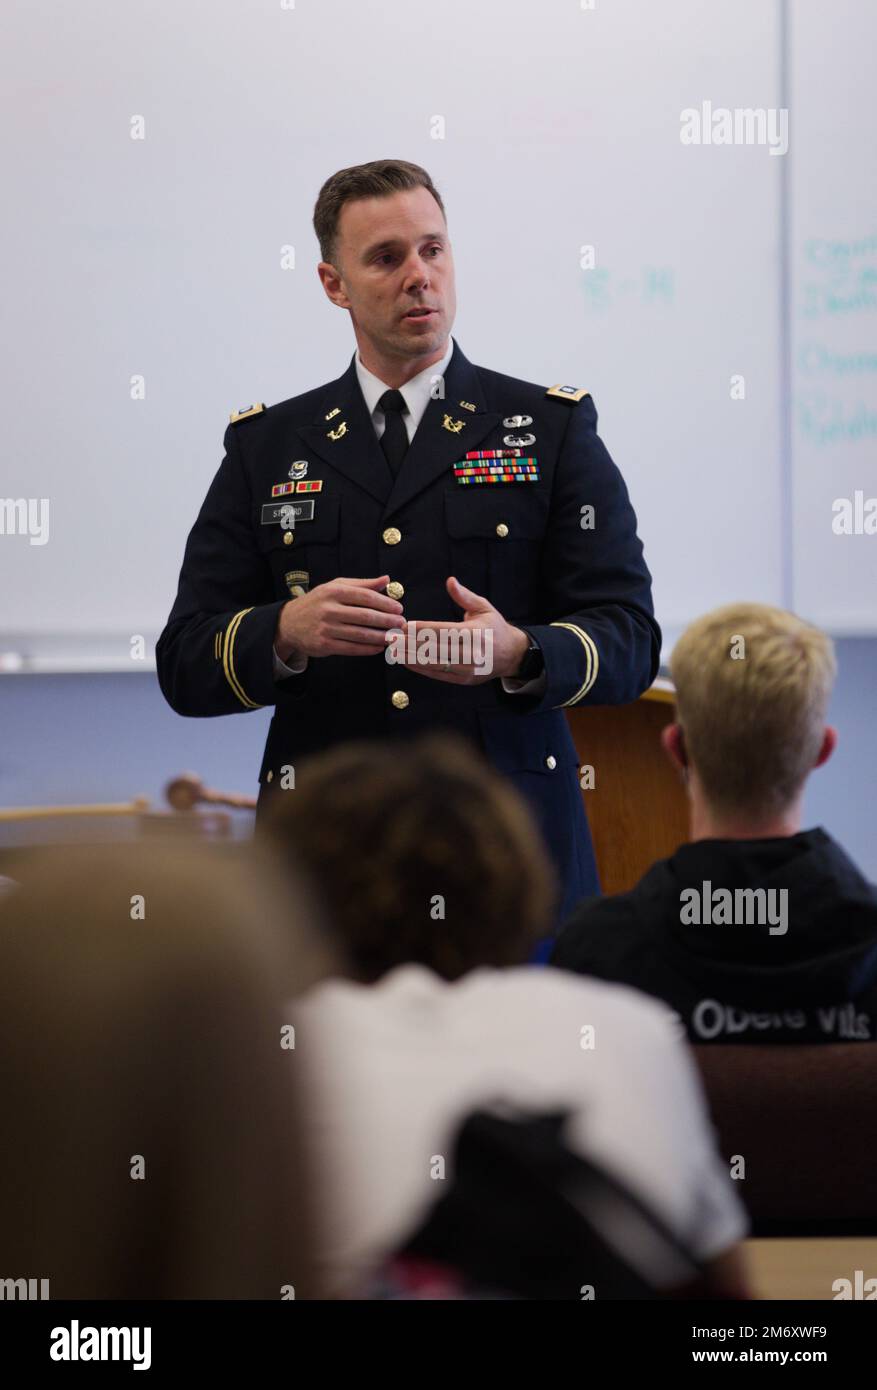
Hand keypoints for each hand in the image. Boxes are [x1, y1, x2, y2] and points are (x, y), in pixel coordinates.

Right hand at [275, 575, 402, 659]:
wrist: (289, 622)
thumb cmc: (318, 602)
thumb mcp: (336, 586)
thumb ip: (362, 584)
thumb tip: (387, 580)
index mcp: (334, 591)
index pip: (365, 597)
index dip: (385, 603)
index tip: (399, 608)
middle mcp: (329, 609)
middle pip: (364, 616)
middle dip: (386, 621)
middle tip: (401, 624)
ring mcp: (326, 628)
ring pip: (359, 634)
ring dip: (380, 636)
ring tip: (394, 637)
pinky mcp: (324, 645)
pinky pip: (351, 648)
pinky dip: (368, 649)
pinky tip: (379, 647)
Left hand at [388, 576, 529, 683]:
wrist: (511, 655)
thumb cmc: (494, 628)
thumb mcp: (483, 608)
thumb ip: (464, 596)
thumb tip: (450, 581)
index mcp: (477, 634)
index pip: (443, 631)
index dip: (422, 629)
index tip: (404, 625)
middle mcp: (472, 654)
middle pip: (435, 648)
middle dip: (410, 643)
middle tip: (391, 638)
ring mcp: (468, 669)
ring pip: (434, 663)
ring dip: (410, 657)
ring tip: (393, 650)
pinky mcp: (463, 680)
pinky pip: (438, 675)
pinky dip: (420, 668)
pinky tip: (405, 662)